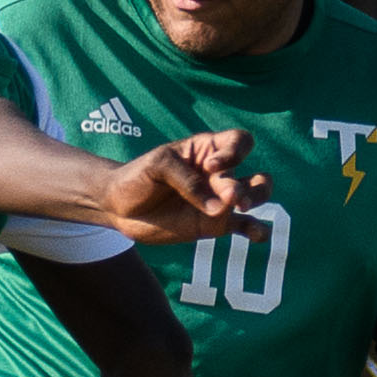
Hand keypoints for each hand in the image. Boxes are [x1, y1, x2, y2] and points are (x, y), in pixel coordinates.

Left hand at [100, 129, 268, 242]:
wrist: (118, 206)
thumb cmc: (137, 177)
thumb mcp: (158, 166)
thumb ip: (187, 181)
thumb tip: (217, 207)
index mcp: (209, 150)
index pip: (240, 142)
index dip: (234, 152)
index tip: (211, 165)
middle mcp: (220, 174)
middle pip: (251, 173)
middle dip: (239, 186)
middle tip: (227, 197)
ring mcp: (219, 200)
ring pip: (256, 195)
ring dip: (255, 199)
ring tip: (240, 206)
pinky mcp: (214, 223)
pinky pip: (244, 226)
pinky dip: (256, 230)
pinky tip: (259, 235)